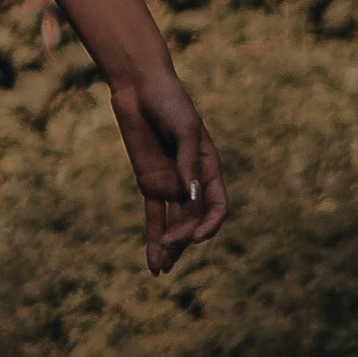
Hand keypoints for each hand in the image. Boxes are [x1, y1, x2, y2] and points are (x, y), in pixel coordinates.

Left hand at [117, 67, 225, 273]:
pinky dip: (154, 237)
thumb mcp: (184, 128)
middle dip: (182, 237)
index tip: (195, 236)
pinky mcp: (150, 184)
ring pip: (175, 225)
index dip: (210, 225)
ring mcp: (171, 184)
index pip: (218, 206)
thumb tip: (191, 194)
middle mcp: (193, 181)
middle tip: (168, 248)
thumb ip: (188, 161)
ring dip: (169, 247)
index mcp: (210, 168)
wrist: (139, 87)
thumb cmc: (169, 101)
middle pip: (193, 220)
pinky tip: (154, 261)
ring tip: (161, 269)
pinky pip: (155, 216)